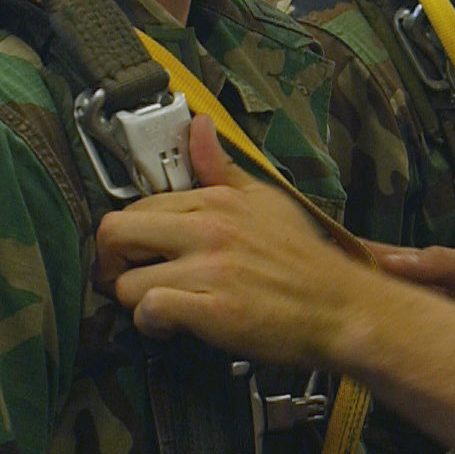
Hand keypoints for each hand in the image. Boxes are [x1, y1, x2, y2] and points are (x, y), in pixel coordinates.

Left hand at [97, 120, 373, 366]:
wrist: (343, 308)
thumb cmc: (306, 262)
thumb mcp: (267, 200)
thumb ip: (223, 167)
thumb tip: (198, 126)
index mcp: (217, 200)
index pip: (137, 206)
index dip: (129, 236)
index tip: (140, 255)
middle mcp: (209, 229)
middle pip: (113, 234)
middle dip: (110, 263)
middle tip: (129, 280)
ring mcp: (211, 268)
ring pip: (126, 282)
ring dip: (135, 302)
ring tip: (162, 309)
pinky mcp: (215, 309)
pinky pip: (151, 310)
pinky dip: (152, 324)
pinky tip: (171, 327)